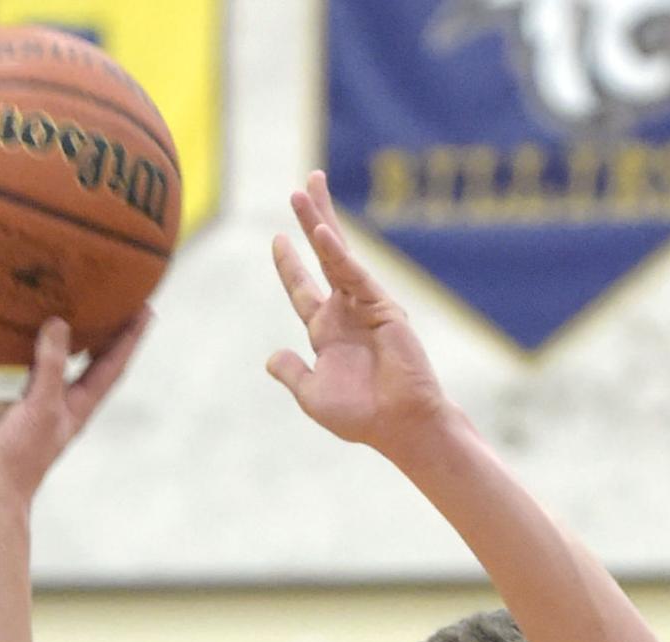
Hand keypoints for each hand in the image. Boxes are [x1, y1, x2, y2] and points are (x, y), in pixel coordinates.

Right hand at [0, 309, 151, 504]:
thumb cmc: (20, 457)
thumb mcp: (42, 407)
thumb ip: (50, 366)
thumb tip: (58, 322)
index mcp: (75, 408)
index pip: (111, 366)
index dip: (129, 339)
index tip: (146, 309)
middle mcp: (50, 404)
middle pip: (78, 361)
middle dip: (94, 332)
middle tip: (104, 296)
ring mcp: (18, 407)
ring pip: (28, 363)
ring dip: (34, 337)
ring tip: (41, 302)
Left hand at [267, 172, 446, 459]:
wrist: (398, 425)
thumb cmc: (361, 415)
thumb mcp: (312, 395)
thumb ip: (292, 373)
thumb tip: (271, 358)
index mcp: (327, 332)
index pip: (303, 290)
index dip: (289, 265)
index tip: (277, 239)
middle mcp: (346, 313)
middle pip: (324, 257)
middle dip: (312, 221)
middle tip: (300, 188)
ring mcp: (365, 306)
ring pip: (339, 256)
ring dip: (320, 222)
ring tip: (304, 190)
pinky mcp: (383, 307)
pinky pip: (355, 275)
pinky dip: (338, 254)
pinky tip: (321, 233)